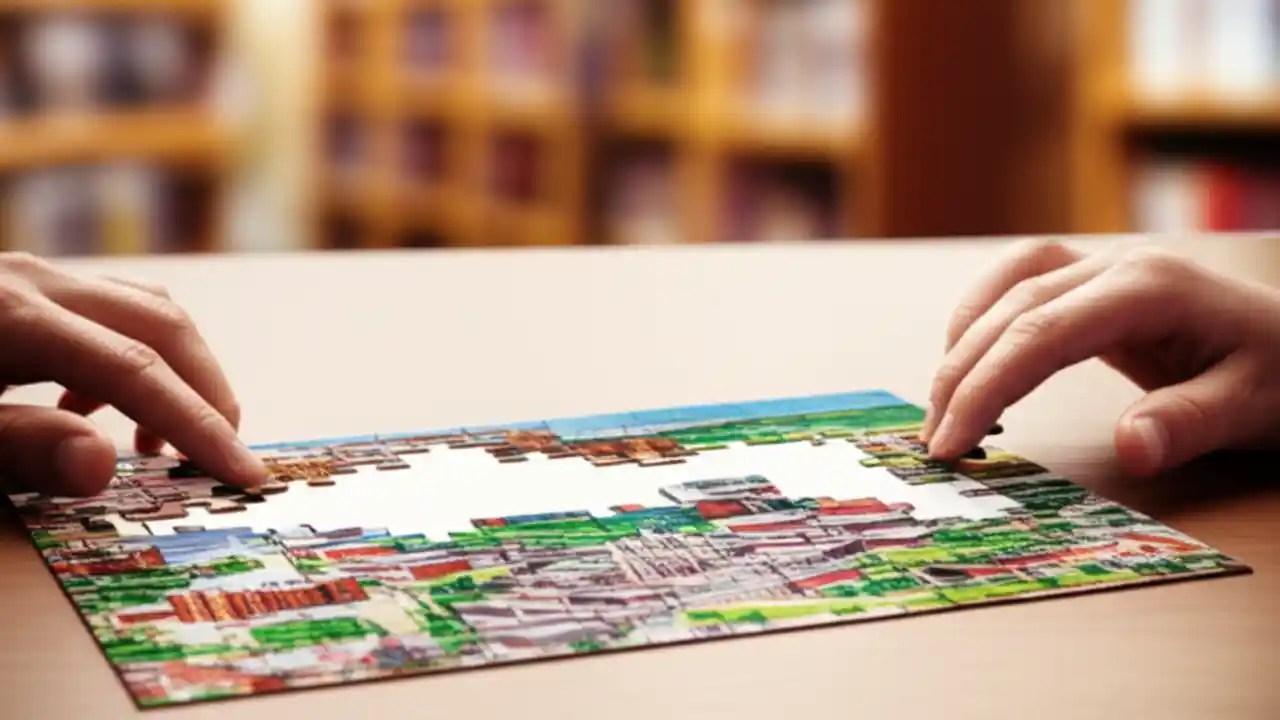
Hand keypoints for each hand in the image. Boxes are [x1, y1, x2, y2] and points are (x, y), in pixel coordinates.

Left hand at [0, 253, 265, 496]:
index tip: (244, 474)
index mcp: (10, 316)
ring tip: (159, 445)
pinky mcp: (23, 291)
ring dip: (177, 374)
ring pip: (143, 310)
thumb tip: (103, 464)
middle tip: (225, 457)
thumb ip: (19, 445)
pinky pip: (108, 311)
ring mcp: (29, 278)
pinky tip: (93, 411)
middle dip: (208, 393)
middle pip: (161, 323)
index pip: (133, 367)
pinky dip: (133, 359)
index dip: (196, 423)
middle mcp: (33, 281)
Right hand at [922, 239, 1279, 476]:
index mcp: (1151, 288)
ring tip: (941, 403)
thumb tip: (1129, 450)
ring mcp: (1108, 264)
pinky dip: (985, 315)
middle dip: (961, 375)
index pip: (1040, 333)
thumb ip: (1190, 423)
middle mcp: (1120, 264)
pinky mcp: (1099, 280)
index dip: (986, 387)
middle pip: (1012, 309)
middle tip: (934, 440)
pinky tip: (971, 356)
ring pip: (1008, 287)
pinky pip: (1023, 281)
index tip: (950, 442)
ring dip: (964, 341)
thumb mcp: (1254, 407)